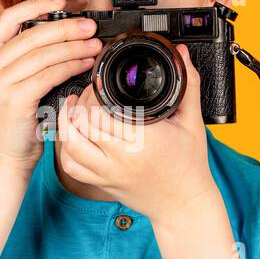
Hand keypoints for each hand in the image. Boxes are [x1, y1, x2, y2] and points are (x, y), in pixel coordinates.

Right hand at [0, 0, 102, 173]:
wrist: (2, 161)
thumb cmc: (12, 125)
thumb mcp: (9, 86)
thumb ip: (22, 61)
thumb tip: (58, 36)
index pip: (7, 18)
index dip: (36, 5)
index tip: (62, 2)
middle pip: (31, 35)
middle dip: (65, 27)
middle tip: (89, 26)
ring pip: (43, 54)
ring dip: (73, 47)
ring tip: (93, 45)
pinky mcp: (13, 100)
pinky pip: (48, 75)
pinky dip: (70, 66)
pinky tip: (84, 64)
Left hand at [57, 43, 219, 222]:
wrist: (185, 205)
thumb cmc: (190, 165)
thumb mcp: (193, 122)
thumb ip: (187, 84)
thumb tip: (182, 53)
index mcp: (144, 139)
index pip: (103, 110)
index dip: (94, 93)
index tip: (99, 84)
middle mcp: (123, 158)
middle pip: (83, 124)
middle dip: (79, 104)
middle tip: (86, 94)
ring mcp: (109, 173)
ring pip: (71, 145)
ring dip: (66, 124)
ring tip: (72, 110)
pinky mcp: (102, 184)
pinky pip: (72, 167)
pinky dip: (66, 148)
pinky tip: (73, 135)